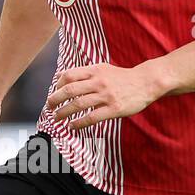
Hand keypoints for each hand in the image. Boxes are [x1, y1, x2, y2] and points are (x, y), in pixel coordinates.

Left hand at [45, 63, 159, 130]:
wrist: (146, 82)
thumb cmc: (123, 77)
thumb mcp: (103, 68)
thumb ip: (84, 73)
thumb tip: (61, 76)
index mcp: (95, 70)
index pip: (69, 75)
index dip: (57, 85)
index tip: (54, 93)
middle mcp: (98, 82)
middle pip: (69, 90)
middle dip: (55, 100)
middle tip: (49, 107)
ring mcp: (106, 96)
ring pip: (78, 104)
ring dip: (63, 113)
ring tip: (57, 118)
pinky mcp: (113, 109)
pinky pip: (91, 117)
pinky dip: (78, 123)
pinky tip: (72, 126)